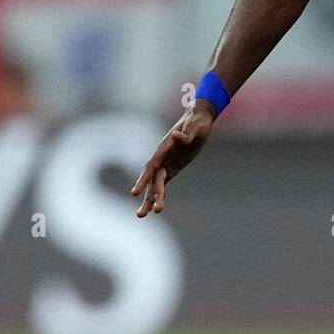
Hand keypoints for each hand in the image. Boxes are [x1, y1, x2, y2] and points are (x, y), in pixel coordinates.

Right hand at [131, 102, 215, 216]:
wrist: (199, 119)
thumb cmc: (197, 123)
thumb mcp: (195, 128)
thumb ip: (186, 135)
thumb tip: (176, 136)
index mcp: (164, 150)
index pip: (151, 167)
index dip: (143, 180)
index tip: (134, 193)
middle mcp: (163, 158)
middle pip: (153, 180)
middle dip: (147, 197)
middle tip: (141, 215)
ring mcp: (167, 163)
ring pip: (157, 184)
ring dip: (151, 199)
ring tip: (143, 215)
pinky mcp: (174, 167)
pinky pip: (165, 182)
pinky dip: (160, 194)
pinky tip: (156, 206)